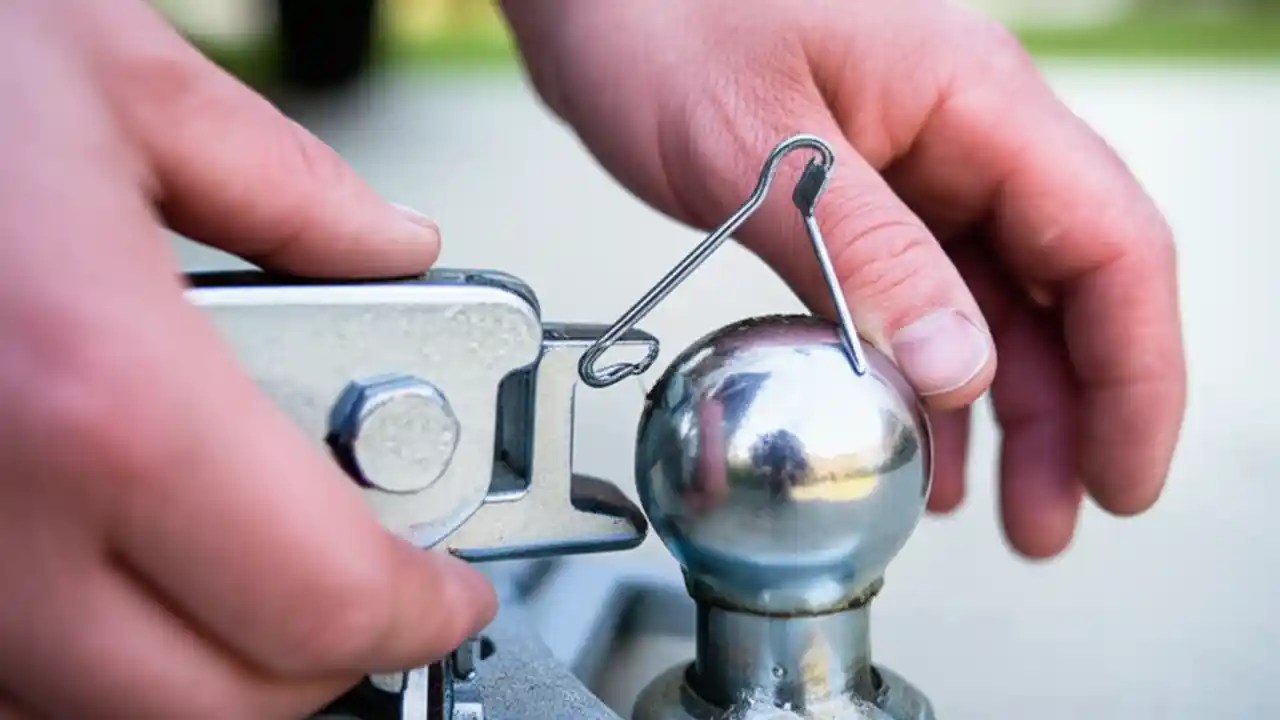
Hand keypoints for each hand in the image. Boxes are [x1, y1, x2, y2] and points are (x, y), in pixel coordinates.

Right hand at [0, 3, 491, 716]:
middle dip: (329, 650)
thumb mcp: (115, 77)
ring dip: (209, 659)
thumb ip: (291, 188)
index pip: (324, 600)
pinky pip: (3, 680)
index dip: (419, 610)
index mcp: (94, 393)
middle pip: (223, 705)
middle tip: (368, 573)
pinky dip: (86, 654)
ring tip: (244, 548)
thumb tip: (391, 248)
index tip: (446, 590)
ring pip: (102, 716)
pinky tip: (114, 549)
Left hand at [502, 0, 1185, 557]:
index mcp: (972, 101)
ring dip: (1004, 409)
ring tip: (997, 507)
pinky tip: (916, 439)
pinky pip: (921, 296)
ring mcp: (914, 165)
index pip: (1108, 244)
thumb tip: (959, 368)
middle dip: (1073, 412)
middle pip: (1066, 286)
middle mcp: (963, 133)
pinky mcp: (859, 197)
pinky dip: (926, 375)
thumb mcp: (759, 147)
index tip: (1122, 475)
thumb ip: (863, 254)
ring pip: (995, 301)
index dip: (1133, 373)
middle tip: (1052, 518)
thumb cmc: (659, 15)